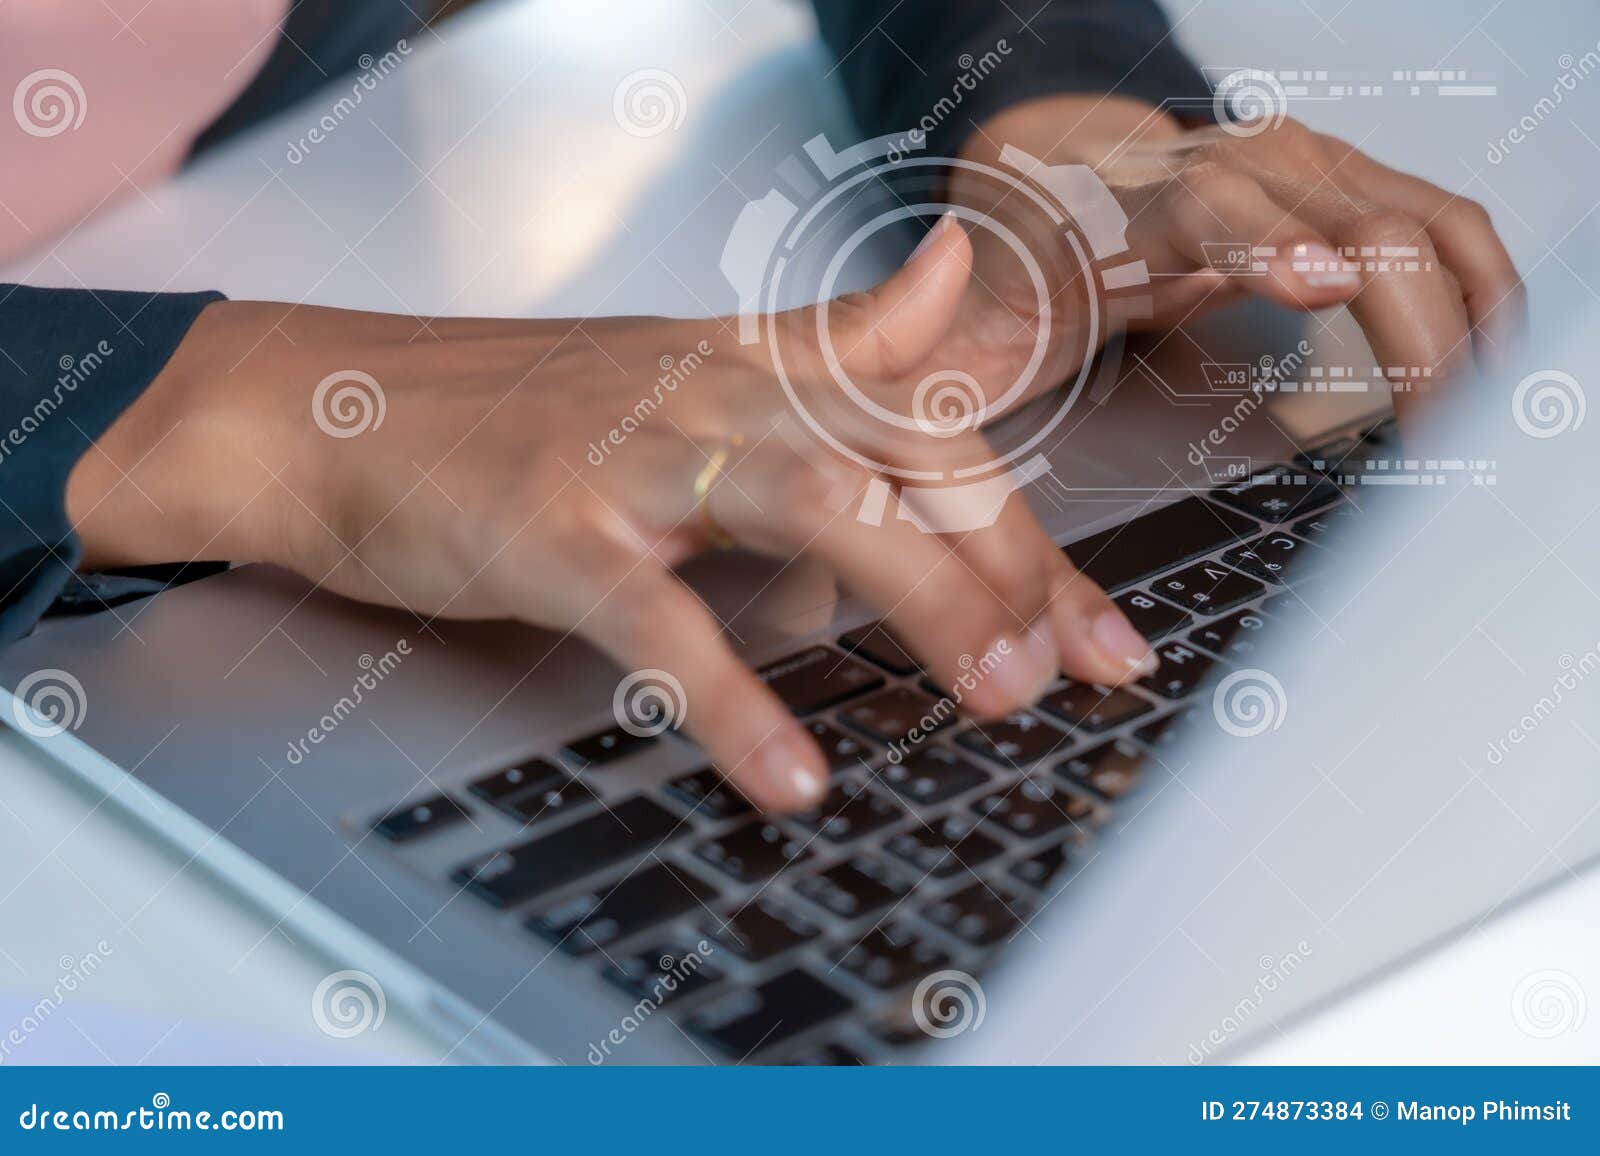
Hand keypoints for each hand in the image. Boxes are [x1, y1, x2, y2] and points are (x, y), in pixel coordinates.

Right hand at [67, 271, 1157, 812]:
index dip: (1032, 537)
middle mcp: (719, 393)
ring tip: (990, 695)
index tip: (1104, 637)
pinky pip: (661, 619)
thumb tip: (952, 283)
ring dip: (922, 599)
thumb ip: (838, 342)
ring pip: (817, 504)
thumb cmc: (528, 411)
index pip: (937, 435)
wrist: (340, 413)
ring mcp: (636, 458)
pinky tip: (789, 773)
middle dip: (1008, 569)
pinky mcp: (552, 530)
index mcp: (761, 366)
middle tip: (1068, 672)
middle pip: (906, 461)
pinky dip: (731, 698)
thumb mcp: (699, 361)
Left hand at [945, 95, 1526, 422]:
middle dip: (1413, 334)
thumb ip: (954, 392)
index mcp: (1123, 209)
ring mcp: (1295, 166)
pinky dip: (1482, 290)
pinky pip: (1444, 221)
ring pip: (1421, 221)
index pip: (1205, 211)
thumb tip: (929, 457)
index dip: (1267, 249)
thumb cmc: (1020, 264)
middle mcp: (1225, 167)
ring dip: (1471, 317)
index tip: (1323, 288)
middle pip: (1354, 224)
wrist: (1044, 170)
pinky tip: (1494, 357)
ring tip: (1485, 418)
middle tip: (1434, 441)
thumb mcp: (968, 335)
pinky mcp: (1341, 178)